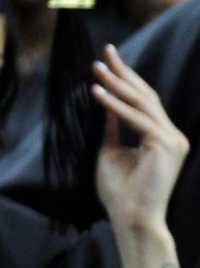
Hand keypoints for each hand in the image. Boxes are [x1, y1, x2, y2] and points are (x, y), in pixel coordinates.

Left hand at [93, 45, 190, 234]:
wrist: (130, 217)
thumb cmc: (119, 190)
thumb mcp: (110, 150)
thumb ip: (112, 127)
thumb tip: (104, 102)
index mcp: (161, 136)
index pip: (144, 100)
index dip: (126, 78)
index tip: (108, 57)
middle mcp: (171, 135)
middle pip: (146, 96)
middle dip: (124, 72)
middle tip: (106, 50)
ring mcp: (172, 140)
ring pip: (142, 104)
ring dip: (117, 84)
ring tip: (96, 68)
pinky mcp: (165, 146)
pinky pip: (136, 120)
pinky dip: (115, 106)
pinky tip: (97, 93)